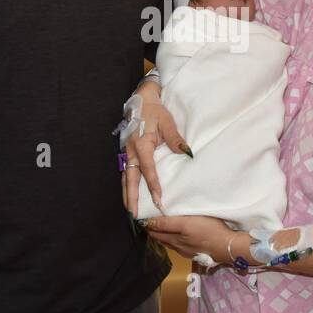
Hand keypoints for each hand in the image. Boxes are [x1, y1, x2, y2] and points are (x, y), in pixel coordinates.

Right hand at [121, 80, 190, 217]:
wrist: (141, 99)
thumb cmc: (155, 110)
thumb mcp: (167, 122)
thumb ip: (175, 139)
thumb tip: (187, 154)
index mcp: (141, 144)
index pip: (148, 170)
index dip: (153, 185)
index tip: (158, 200)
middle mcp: (131, 151)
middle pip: (130, 178)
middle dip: (131, 196)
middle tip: (133, 213)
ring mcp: (127, 152)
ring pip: (125, 176)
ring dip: (127, 192)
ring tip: (129, 209)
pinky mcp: (127, 152)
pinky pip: (126, 171)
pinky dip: (127, 184)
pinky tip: (129, 193)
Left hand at [142, 214, 237, 261]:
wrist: (227, 246)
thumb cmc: (207, 231)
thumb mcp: (186, 223)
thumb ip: (167, 223)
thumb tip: (147, 222)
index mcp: (173, 240)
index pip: (154, 233)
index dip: (147, 225)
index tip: (142, 217)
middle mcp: (178, 248)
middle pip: (161, 239)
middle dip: (154, 230)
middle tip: (150, 220)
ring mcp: (187, 251)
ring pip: (171, 242)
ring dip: (165, 235)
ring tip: (163, 226)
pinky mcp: (197, 251)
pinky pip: (181, 244)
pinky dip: (176, 238)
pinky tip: (180, 235)